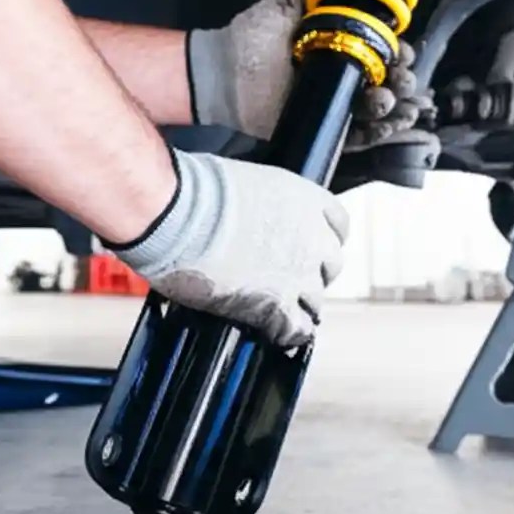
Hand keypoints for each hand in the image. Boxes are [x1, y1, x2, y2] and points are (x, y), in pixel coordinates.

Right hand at [109, 149, 348, 346]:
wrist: (175, 215)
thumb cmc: (196, 191)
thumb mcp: (246, 181)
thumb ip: (266, 204)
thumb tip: (256, 216)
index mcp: (306, 200)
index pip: (337, 225)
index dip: (319, 237)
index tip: (305, 244)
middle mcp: (312, 237)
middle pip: (329, 264)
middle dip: (310, 271)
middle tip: (283, 275)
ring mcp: (298, 274)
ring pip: (315, 300)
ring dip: (297, 303)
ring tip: (273, 306)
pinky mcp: (276, 306)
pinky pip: (297, 329)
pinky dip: (286, 332)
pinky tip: (273, 329)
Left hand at [187, 0, 431, 147]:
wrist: (221, 78)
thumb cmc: (250, 43)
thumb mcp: (279, 7)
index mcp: (338, 45)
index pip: (381, 48)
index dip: (398, 50)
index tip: (403, 49)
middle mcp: (342, 76)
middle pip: (387, 79)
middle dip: (402, 79)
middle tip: (400, 77)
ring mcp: (336, 106)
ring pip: (379, 109)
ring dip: (396, 108)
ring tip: (392, 102)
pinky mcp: (326, 131)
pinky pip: (359, 137)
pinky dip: (378, 133)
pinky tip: (387, 122)